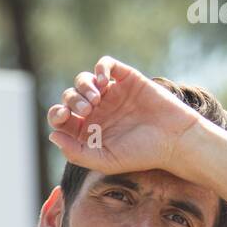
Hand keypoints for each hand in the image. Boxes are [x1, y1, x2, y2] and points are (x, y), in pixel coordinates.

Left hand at [47, 56, 203, 175]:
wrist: (173, 139)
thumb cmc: (140, 154)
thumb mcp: (104, 160)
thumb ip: (76, 152)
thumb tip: (53, 135)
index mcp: (88, 131)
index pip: (61, 118)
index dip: (57, 114)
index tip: (64, 116)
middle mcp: (97, 112)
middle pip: (70, 97)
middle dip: (72, 101)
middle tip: (88, 110)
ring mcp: (111, 94)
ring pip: (83, 80)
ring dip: (83, 87)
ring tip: (97, 99)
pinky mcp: (126, 79)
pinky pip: (105, 65)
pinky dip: (99, 69)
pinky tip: (102, 81)